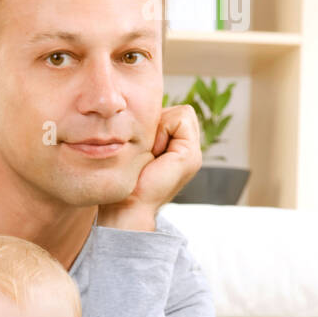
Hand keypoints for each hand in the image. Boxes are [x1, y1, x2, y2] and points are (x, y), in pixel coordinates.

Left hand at [97, 103, 201, 228]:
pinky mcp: (191, 156)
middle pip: (179, 112)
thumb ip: (147, 131)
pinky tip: (154, 153)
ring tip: (150, 154)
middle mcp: (188, 152)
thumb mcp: (135, 150)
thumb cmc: (124, 182)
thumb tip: (141, 108)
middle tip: (145, 151)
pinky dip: (163, 130)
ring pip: (182, 113)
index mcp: (176, 151)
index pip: (173, 115)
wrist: (126, 208)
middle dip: (158, 124)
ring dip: (159, 128)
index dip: (155, 123)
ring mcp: (193, 155)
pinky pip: (181, 118)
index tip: (140, 147)